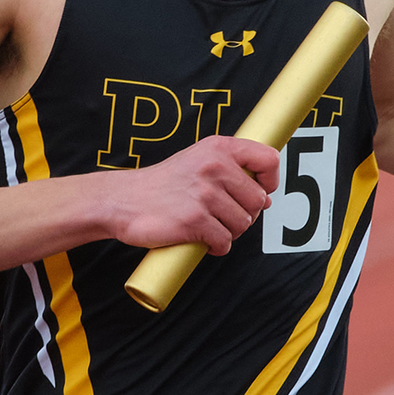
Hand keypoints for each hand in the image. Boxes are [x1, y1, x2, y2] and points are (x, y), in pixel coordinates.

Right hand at [100, 136, 280, 254]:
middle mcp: (214, 167)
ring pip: (243, 224)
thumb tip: (266, 196)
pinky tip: (202, 239)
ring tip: (208, 224)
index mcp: (218, 148)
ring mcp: (205, 194)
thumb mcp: (197, 160)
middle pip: (258, 201)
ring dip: (229, 232)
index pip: (269, 160)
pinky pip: (225, 242)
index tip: (260, 190)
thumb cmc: (163, 184)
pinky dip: (216, 246)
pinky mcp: (195, 220)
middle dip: (244, 214)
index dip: (270, 181)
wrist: (123, 200)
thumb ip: (231, 170)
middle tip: (222, 215)